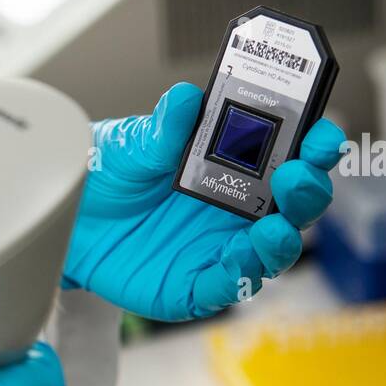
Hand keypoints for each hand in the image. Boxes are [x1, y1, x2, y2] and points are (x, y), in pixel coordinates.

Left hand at [63, 82, 345, 319]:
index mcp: (236, 162)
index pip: (291, 152)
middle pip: (293, 205)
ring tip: (275, 227)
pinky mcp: (195, 286)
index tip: (321, 132)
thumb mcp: (130, 145)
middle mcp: (238, 206)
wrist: (64, 222)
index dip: (314, 144)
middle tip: (298, 175)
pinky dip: (239, 275)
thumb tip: (185, 99)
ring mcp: (220, 247)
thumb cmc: (108, 176)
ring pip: (270, 252)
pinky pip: (227, 286)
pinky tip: (240, 260)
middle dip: (306, 190)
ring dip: (280, 240)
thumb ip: (161, 130)